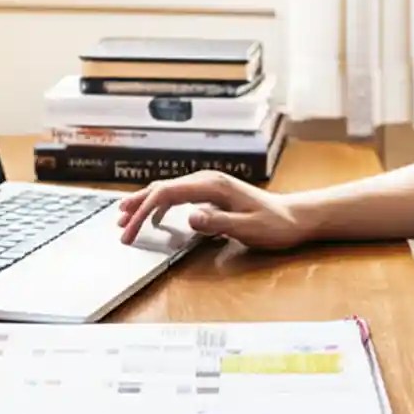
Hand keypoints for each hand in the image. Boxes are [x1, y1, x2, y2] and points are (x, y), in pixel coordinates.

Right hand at [116, 171, 310, 250]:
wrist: (295, 217)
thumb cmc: (274, 224)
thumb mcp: (248, 227)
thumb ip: (218, 222)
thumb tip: (190, 217)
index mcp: (211, 186)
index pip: (165, 195)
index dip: (142, 213)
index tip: (128, 233)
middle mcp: (207, 180)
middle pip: (161, 188)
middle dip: (137, 207)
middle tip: (118, 228)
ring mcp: (209, 184)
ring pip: (168, 189)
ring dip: (145, 203)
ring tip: (125, 219)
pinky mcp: (212, 193)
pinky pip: (179, 195)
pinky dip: (162, 205)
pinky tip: (155, 217)